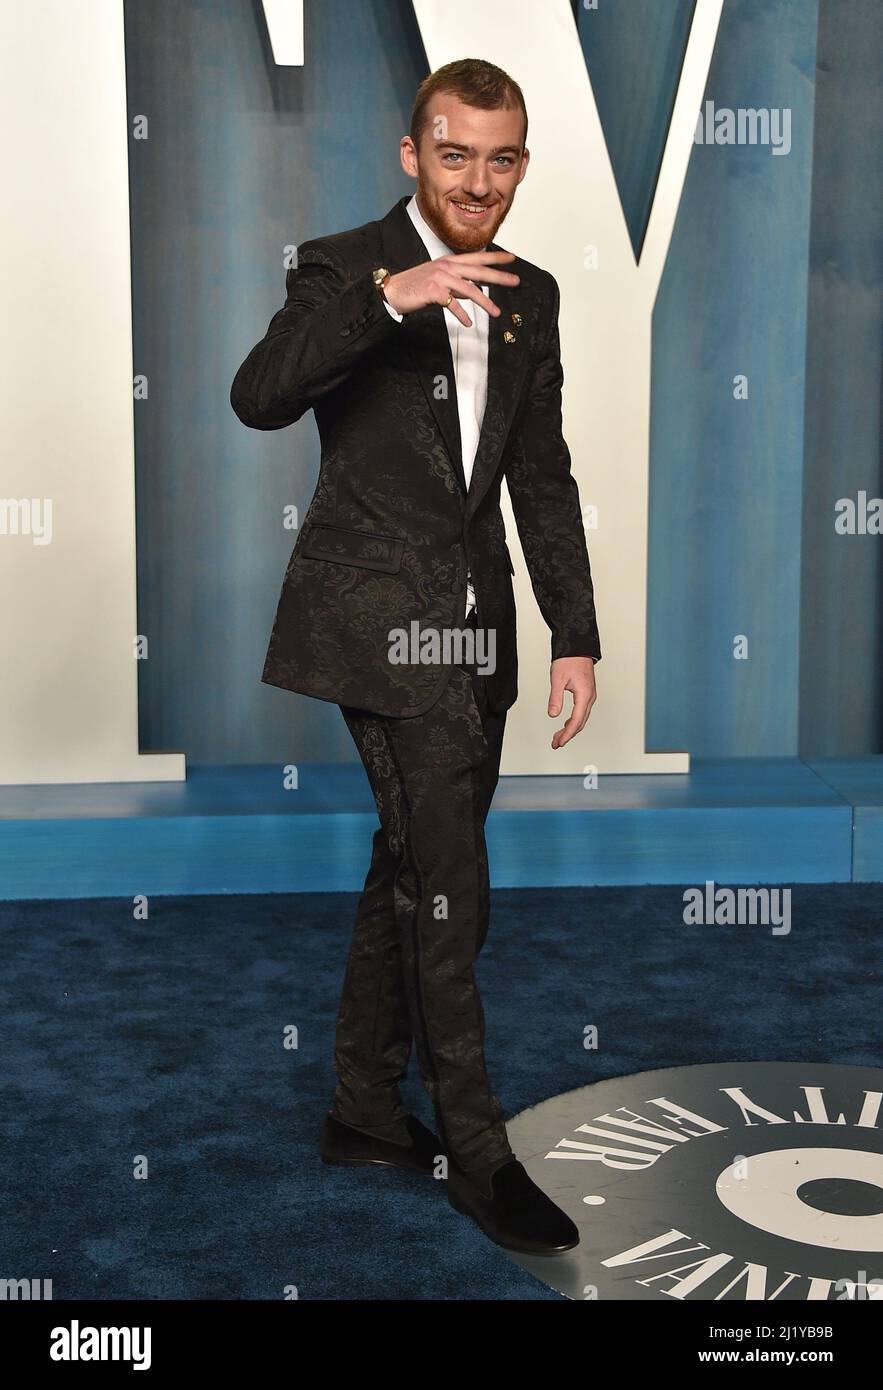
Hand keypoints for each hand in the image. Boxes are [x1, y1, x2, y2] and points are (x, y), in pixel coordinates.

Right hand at [383, 251, 519, 326]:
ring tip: (496, 312)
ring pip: (469, 289)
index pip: (477, 257)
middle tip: (515, 281)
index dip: (495, 258)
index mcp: (449, 261)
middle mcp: (447, 266)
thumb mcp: (439, 280)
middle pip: (478, 271)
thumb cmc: (416, 286)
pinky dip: (462, 315)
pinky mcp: (434, 291)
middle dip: (499, 276)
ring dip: (485, 302)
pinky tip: (469, 323)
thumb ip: (457, 283)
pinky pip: (453, 304)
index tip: (512, 258)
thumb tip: (474, 290)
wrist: (393, 290)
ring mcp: (440, 277)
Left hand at [548, 657, 596, 748]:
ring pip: (581, 718)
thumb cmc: (569, 660)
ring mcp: (589, 695)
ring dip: (570, 729)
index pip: (576, 721)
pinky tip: (565, 724)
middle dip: (568, 735)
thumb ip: (555, 698)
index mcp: (584, 695)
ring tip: (558, 737)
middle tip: (556, 743)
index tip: (559, 742)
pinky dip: (573, 721)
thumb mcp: (558, 679)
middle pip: (580, 723)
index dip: (567, 734)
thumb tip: (553, 714)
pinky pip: (581, 712)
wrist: (576, 647)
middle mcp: (589, 697)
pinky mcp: (586, 693)